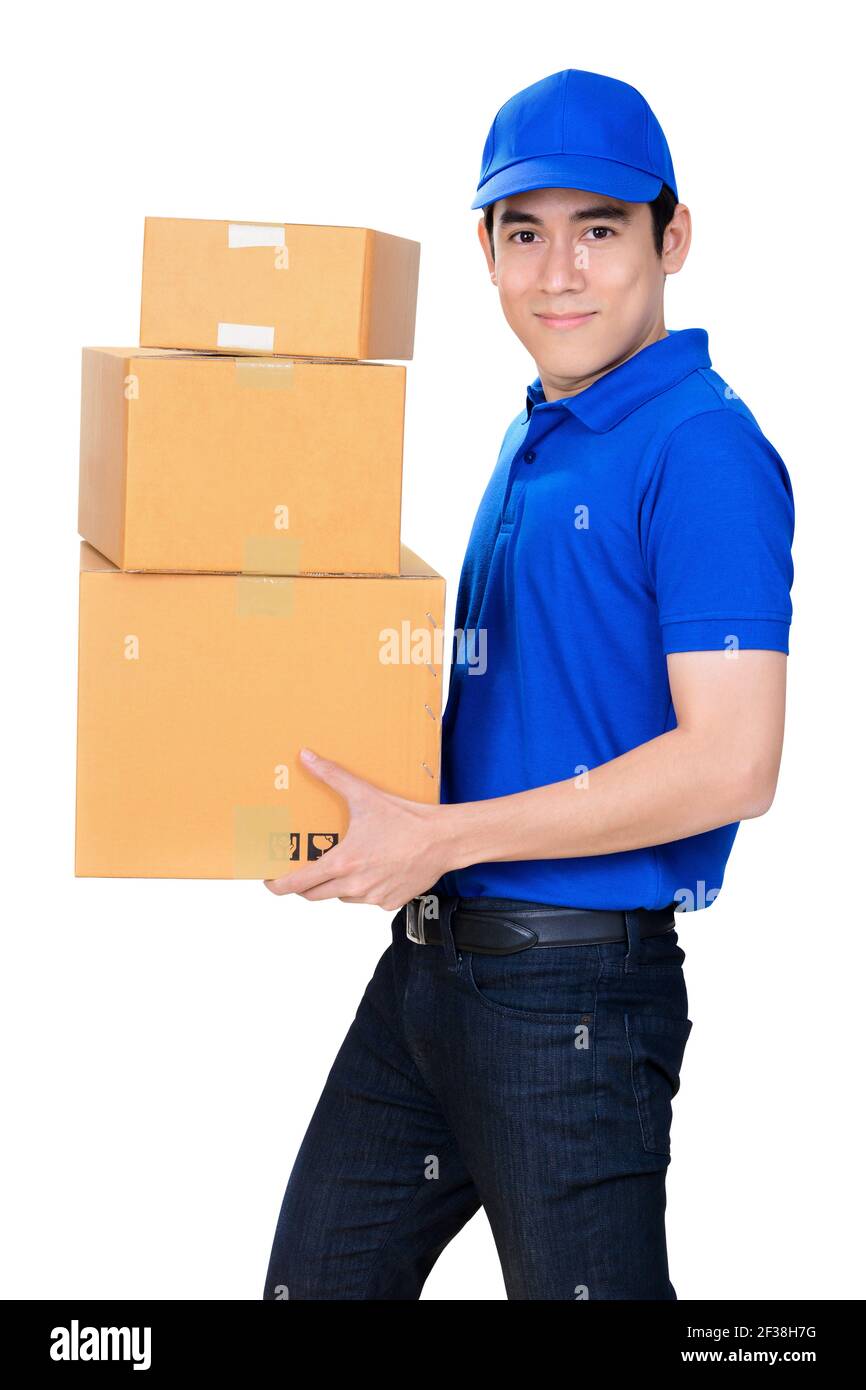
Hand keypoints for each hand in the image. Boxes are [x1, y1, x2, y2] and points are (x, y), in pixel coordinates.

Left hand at [263, 748, 454, 909]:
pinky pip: (367, 899)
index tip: (270, 881)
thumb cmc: (406, 819)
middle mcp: (353, 886)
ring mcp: (372, 897)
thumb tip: (306, 757)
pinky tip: (377, 867)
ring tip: (348, 862)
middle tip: (305, 868)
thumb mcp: (365, 796)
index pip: (297, 885)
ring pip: (342, 897)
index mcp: (342, 864)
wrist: (444, 839)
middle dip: (306, 884)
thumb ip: (332, 777)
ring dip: (338, 885)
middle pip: (314, 895)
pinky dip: (366, 888)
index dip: (278, 885)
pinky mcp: (389, 903)